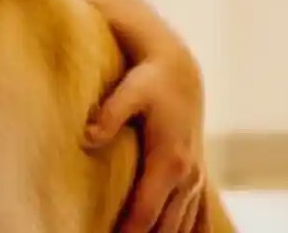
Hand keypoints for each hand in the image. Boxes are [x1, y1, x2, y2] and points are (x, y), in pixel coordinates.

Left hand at [85, 39, 208, 232]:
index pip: (145, 212)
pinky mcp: (198, 177)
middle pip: (165, 228)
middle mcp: (188, 176)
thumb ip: (109, 115)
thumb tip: (87, 137)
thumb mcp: (129, 90)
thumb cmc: (149, 80)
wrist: (179, 70)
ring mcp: (197, 179)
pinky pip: (200, 219)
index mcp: (169, 161)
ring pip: (183, 227)